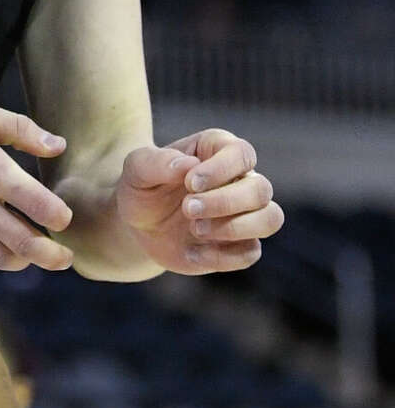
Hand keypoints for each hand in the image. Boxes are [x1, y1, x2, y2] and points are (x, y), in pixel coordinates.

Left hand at [116, 130, 283, 272]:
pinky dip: (221, 256)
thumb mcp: (136, 169)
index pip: (241, 154)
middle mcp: (240, 180)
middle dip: (225, 202)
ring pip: (270, 219)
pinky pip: (251, 252)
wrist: (137, 225)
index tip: (190, 182)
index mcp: (218, 151)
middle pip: (260, 189)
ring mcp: (244, 213)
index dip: (222, 169)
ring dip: (235, 228)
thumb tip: (186, 165)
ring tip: (195, 229)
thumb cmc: (142, 188)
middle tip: (187, 209)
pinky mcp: (239, 244)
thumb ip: (155, 162)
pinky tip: (190, 252)